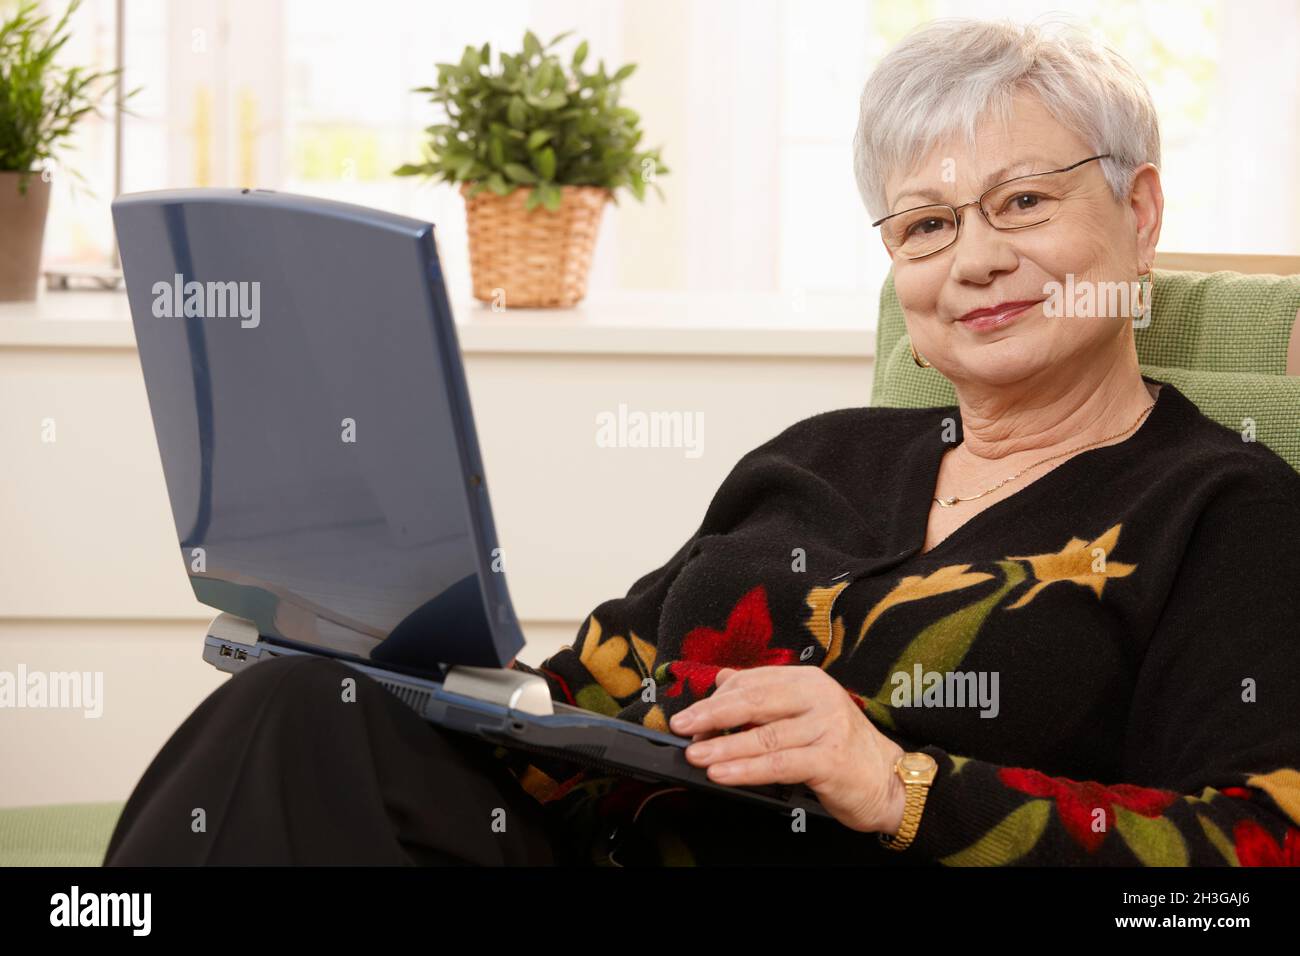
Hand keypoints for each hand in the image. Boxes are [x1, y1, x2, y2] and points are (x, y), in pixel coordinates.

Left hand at [668, 666, 907, 833]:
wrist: (888, 781)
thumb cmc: (840, 748)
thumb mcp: (802, 714)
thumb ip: (764, 696)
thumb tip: (722, 679)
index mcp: (808, 681)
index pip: (752, 682)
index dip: (716, 699)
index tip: (691, 716)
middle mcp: (818, 697)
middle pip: (753, 701)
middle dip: (711, 715)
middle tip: (681, 727)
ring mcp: (826, 726)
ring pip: (763, 736)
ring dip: (722, 747)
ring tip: (695, 755)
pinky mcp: (830, 758)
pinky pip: (778, 763)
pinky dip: (746, 770)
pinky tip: (722, 775)